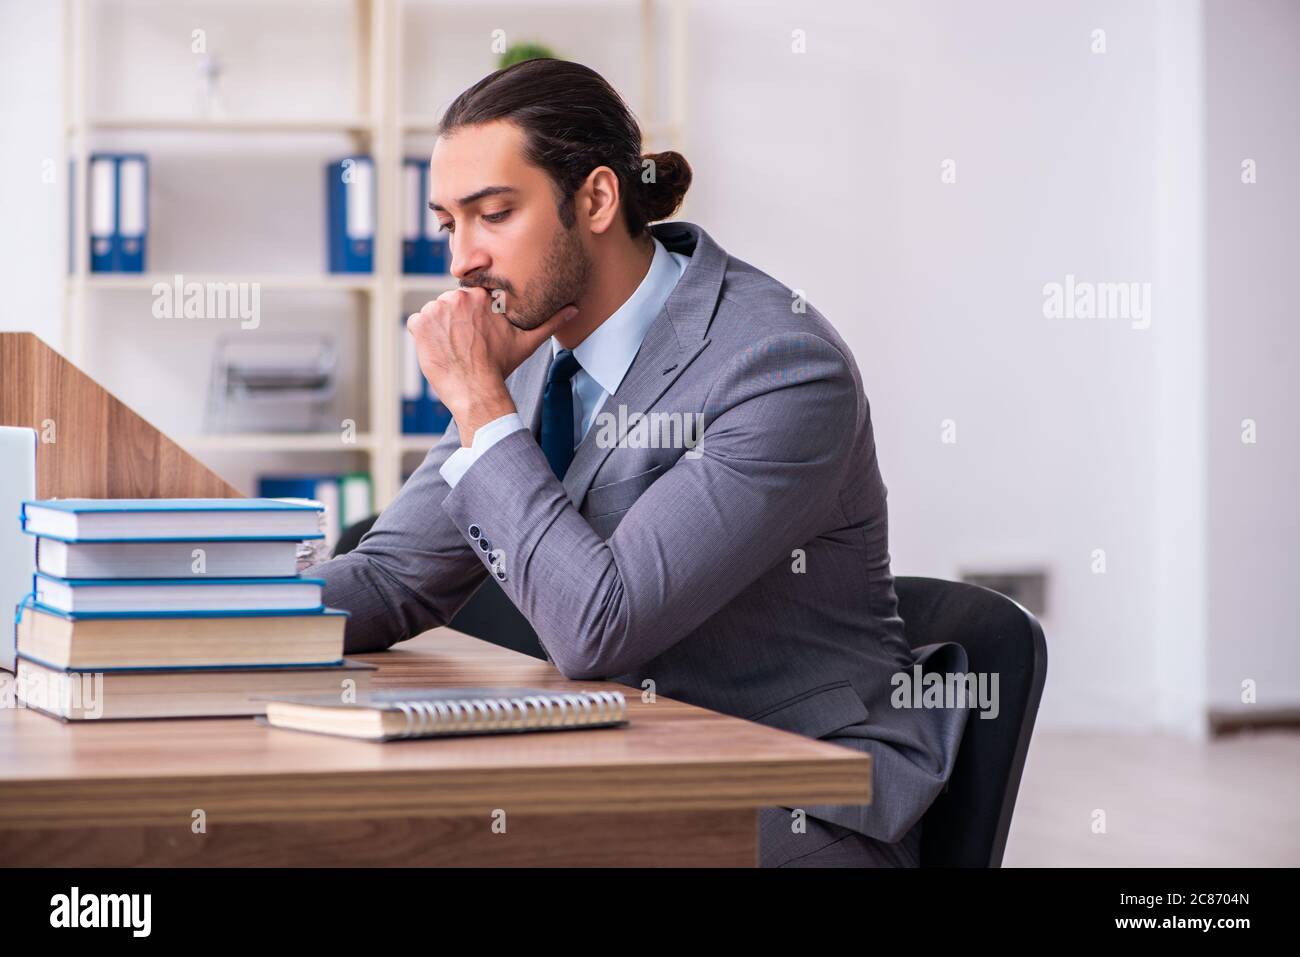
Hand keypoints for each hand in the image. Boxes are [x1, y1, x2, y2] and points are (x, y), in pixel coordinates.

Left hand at [407, 287, 577, 444]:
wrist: (476, 391)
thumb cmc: (500, 366)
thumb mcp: (527, 341)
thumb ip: (549, 322)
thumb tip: (574, 310)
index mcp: (481, 295)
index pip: (470, 295)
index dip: (471, 315)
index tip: (475, 332)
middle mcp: (457, 297)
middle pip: (450, 303)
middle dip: (455, 320)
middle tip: (465, 344)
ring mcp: (436, 309)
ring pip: (434, 313)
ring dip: (439, 328)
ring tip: (453, 348)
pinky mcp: (419, 323)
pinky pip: (417, 324)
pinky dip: (424, 337)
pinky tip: (439, 350)